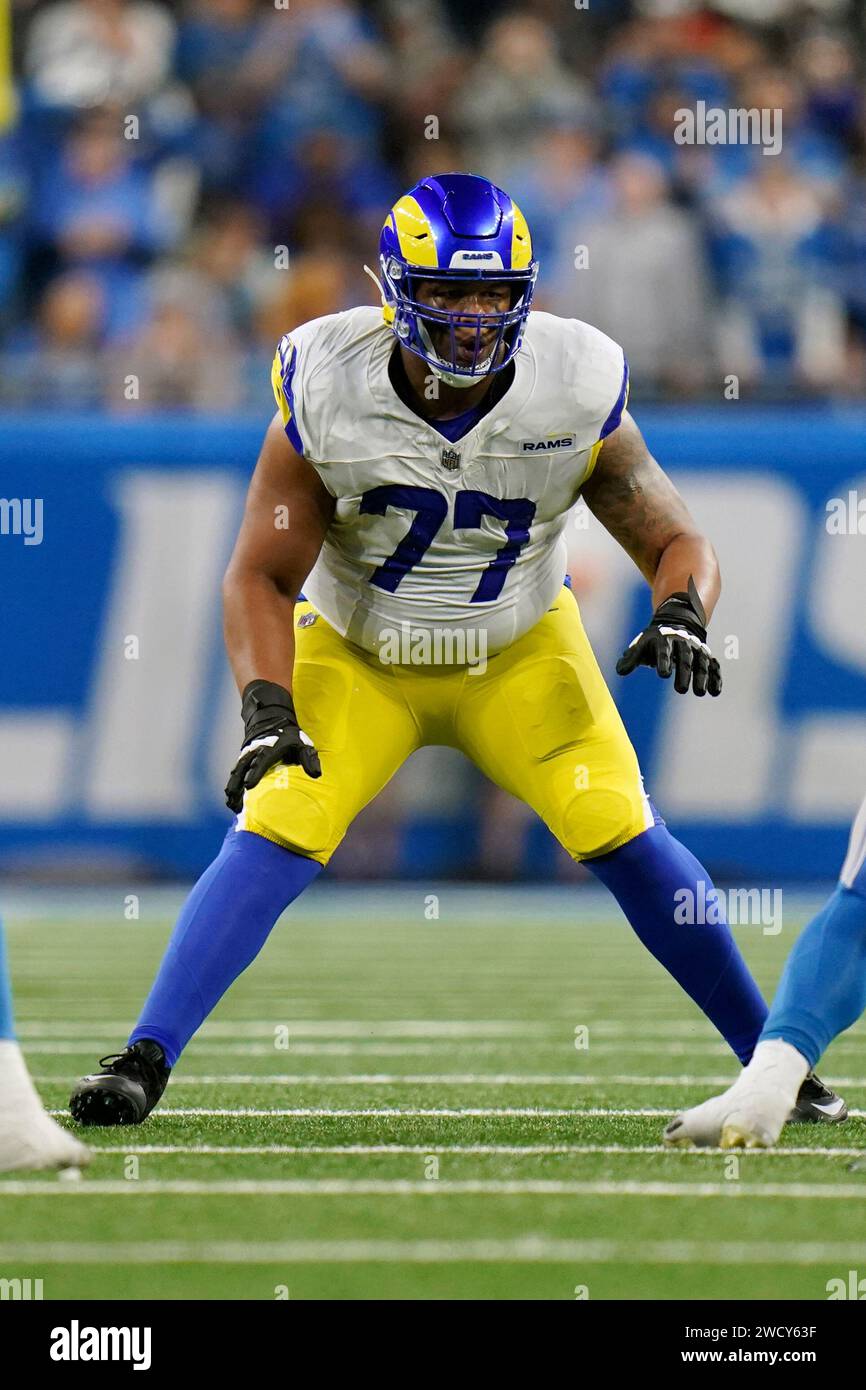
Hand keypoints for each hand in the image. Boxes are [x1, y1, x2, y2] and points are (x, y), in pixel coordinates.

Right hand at [225, 679, 320, 812]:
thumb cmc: (289, 737)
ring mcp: (247, 755)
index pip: (261, 761)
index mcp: (270, 748)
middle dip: (237, 782)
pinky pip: (236, 772)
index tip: (248, 785)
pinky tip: (231, 800)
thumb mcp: (302, 744)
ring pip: (237, 770)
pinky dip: (233, 785)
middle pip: (243, 767)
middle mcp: (255, 751)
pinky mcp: (243, 759)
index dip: (255, 773)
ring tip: (230, 803)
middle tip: (233, 798)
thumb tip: (316, 774)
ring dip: (232, 786)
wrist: (272, 720)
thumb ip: (309, 759)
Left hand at [616, 586, 721, 696]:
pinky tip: (716, 691)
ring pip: (701, 662)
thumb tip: (620, 671)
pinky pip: (713, 665)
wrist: (676, 622)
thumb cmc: (654, 640)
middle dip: (684, 673)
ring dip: (702, 677)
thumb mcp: (641, 645)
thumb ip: (631, 658)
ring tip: (700, 692)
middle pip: (684, 658)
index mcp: (664, 640)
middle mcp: (682, 643)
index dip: (663, 661)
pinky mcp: (705, 656)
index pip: (664, 651)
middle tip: (680, 690)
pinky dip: (715, 677)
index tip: (663, 674)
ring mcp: (696, 649)